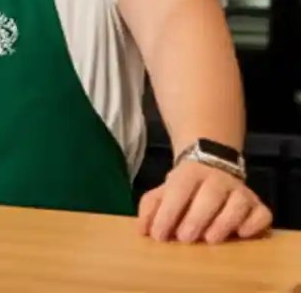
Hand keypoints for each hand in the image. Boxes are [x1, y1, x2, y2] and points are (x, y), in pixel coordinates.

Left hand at [138, 159, 271, 242]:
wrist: (212, 166)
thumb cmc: (184, 189)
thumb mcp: (162, 193)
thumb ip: (150, 208)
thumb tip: (143, 230)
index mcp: (190, 173)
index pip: (179, 190)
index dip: (168, 213)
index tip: (158, 235)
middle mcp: (218, 179)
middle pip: (210, 195)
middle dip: (196, 218)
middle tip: (184, 238)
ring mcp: (240, 190)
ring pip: (238, 203)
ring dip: (224, 222)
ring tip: (210, 239)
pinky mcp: (257, 204)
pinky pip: (262, 213)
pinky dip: (254, 224)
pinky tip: (242, 234)